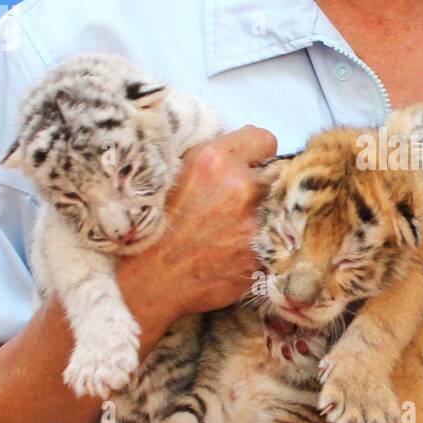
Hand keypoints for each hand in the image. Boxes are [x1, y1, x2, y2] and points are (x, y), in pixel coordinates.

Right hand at [117, 124, 277, 322]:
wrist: (146, 281)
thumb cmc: (153, 226)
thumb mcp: (172, 173)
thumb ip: (214, 158)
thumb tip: (247, 152)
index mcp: (215, 161)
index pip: (265, 140)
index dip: (255, 155)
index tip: (246, 167)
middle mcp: (240, 188)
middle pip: (275, 174)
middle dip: (259, 185)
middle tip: (235, 203)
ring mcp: (254, 226)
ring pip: (276, 209)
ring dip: (261, 216)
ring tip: (230, 230)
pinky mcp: (262, 258)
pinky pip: (272, 242)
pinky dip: (259, 246)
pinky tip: (232, 253)